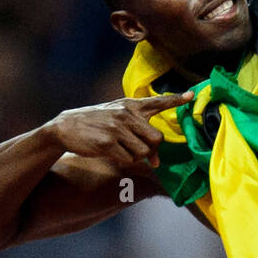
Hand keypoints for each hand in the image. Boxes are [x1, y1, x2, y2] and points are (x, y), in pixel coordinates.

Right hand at [45, 90, 193, 167]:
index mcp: (130, 105)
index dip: (175, 99)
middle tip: (139, 150)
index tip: (191, 95)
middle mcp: (126, 114)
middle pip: (157, 139)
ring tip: (120, 149)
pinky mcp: (108, 142)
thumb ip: (140, 135)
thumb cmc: (96, 124)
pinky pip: (130, 160)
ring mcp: (117, 128)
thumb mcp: (117, 118)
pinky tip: (112, 153)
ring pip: (144, 152)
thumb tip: (157, 162)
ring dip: (136, 157)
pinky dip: (124, 161)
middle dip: (152, 149)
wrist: (66, 128)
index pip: (157, 101)